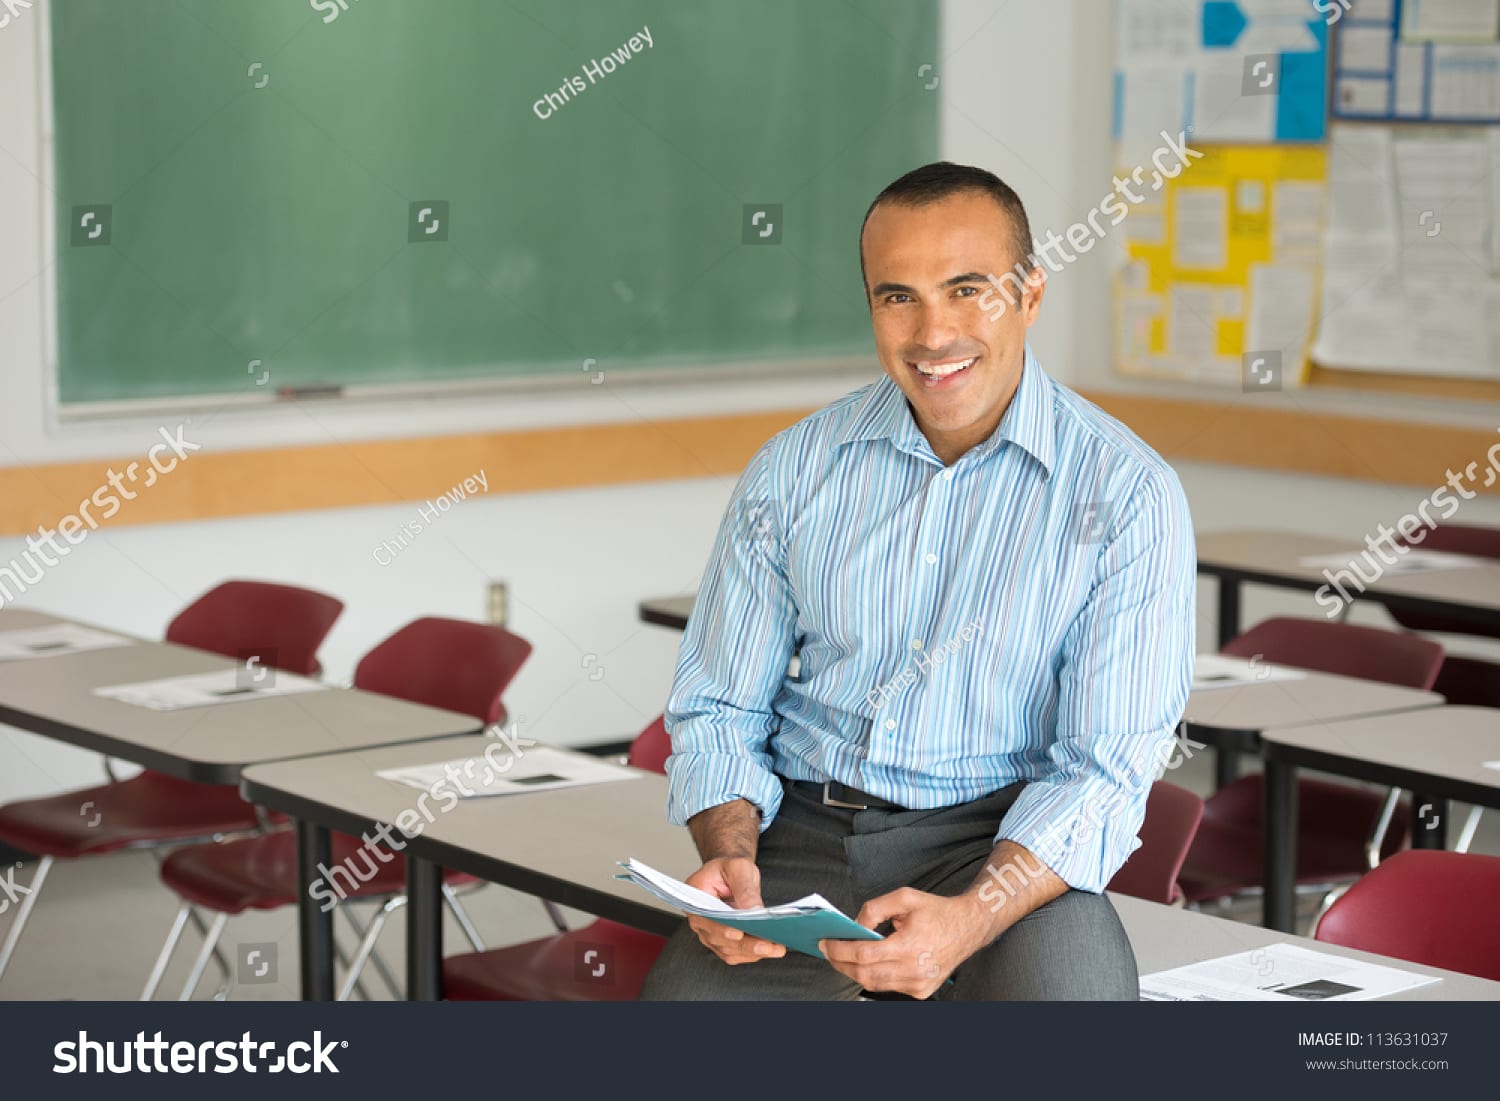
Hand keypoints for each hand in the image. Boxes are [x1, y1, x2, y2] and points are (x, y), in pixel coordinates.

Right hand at [684, 857, 786, 965]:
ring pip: (729, 951)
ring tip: (776, 948)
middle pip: (720, 939)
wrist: (729, 874)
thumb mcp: (739, 868)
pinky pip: (736, 953)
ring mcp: (710, 933)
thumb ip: (745, 889)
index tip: (738, 934)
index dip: (721, 929)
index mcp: (695, 899)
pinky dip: (753, 954)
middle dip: (745, 945)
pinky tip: (771, 949)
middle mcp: (700, 920)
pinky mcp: (723, 941)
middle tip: (768, 945)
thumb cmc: (730, 868)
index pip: (707, 919)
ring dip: (753, 952)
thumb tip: (755, 911)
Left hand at [820, 887, 991, 997]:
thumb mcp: (904, 897)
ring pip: (874, 984)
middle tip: (828, 951)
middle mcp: (915, 969)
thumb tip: (855, 926)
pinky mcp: (922, 992)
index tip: (826, 943)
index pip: (864, 954)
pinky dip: (874, 977)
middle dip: (841, 963)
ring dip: (854, 971)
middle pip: (865, 974)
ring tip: (842, 957)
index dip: (840, 950)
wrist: (968, 927)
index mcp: (910, 945)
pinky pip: (888, 987)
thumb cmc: (937, 911)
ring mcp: (919, 984)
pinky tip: (866, 964)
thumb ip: (875, 909)